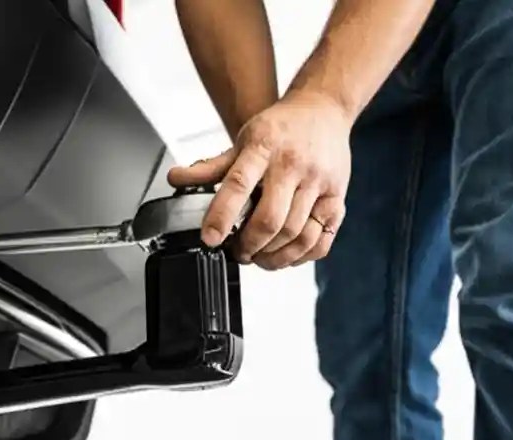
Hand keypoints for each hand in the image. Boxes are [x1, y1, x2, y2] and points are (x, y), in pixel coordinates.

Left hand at [167, 89, 352, 269]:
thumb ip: (210, 167)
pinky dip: (301, 256)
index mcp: (263, 148)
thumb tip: (176, 179)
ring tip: (258, 257)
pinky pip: (322, 239)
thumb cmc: (280, 129)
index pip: (239, 184)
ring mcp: (318, 182)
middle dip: (249, 245)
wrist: (323, 109)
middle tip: (238, 252)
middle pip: (271, 219)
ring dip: (273, 256)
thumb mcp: (242, 141)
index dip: (222, 216)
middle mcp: (292, 165)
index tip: (210, 238)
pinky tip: (285, 256)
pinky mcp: (337, 196)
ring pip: (296, 234)